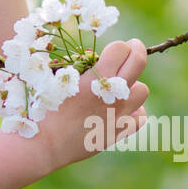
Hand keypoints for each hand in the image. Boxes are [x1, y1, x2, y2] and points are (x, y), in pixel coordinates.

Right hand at [34, 38, 148, 172]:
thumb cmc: (45, 107)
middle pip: (139, 62)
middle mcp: (112, 93)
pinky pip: (140, 117)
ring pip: (142, 90)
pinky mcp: (120, 131)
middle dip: (137, 50)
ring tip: (121, 87)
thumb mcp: (57, 79)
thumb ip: (79, 66)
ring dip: (133, 85)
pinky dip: (134, 111)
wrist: (45, 143)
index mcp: (96, 77)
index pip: (120, 49)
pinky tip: (122, 110)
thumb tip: (94, 58)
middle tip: (134, 47)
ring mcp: (119, 113)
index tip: (117, 48)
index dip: (119, 46)